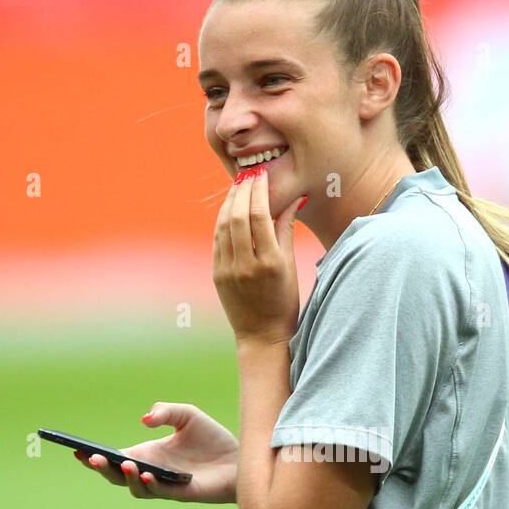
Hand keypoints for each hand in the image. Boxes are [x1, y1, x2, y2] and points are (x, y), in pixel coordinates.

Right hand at [74, 403, 238, 502]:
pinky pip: (160, 492)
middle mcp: (151, 471)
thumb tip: (144, 418)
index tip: (76, 450)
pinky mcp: (181, 493)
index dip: (94, 457)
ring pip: (135, 487)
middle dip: (102, 468)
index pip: (114, 459)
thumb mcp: (186, 415)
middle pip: (117, 476)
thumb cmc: (212, 438)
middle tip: (90, 457)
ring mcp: (164, 484)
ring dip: (126, 476)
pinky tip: (147, 473)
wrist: (240, 457)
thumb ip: (165, 411)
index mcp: (147, 454)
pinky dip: (150, 484)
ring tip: (124, 463)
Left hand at [213, 166, 306, 344]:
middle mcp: (247, 265)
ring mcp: (228, 270)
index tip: (262, 174)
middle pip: (239, 216)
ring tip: (239, 185)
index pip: (260, 215)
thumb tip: (291, 199)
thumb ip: (286, 230)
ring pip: (224, 225)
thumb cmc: (284, 301)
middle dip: (243, 190)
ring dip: (230, 201)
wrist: (262, 335)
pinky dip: (223, 219)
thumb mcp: (290, 266)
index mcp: (271, 263)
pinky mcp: (217, 274)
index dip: (259, 190)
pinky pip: (218, 239)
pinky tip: (230, 208)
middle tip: (249, 173)